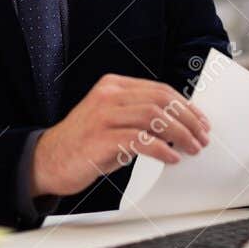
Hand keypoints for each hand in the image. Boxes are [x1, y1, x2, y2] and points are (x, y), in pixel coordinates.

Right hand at [31, 74, 210, 196]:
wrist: (47, 161)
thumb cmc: (83, 144)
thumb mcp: (112, 121)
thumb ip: (139, 117)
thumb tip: (177, 125)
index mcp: (113, 86)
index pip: (160, 90)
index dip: (186, 106)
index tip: (201, 122)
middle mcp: (108, 95)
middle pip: (161, 100)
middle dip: (188, 120)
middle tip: (201, 138)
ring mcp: (103, 116)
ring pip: (154, 117)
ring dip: (180, 134)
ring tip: (191, 148)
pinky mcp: (100, 139)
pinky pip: (140, 140)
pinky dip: (162, 149)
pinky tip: (171, 158)